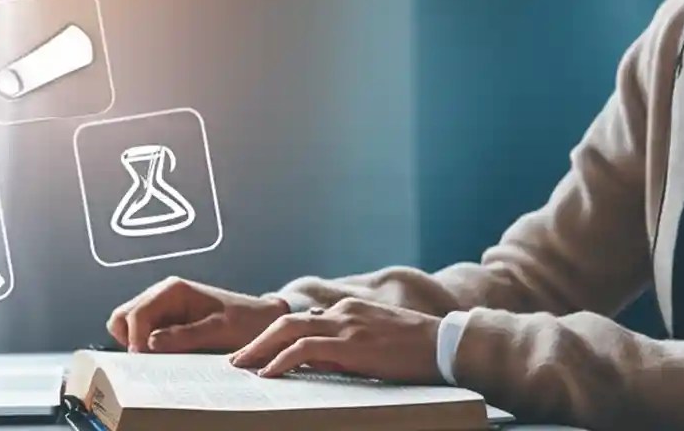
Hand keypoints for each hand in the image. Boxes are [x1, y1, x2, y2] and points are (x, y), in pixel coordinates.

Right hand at [107, 276, 291, 352]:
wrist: (262, 320)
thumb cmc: (245, 320)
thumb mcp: (218, 329)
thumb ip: (185, 335)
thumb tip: (151, 343)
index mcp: (173, 290)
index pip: (136, 313)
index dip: (135, 339)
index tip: (145, 358)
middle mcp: (162, 295)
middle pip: (122, 317)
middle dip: (129, 339)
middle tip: (149, 359)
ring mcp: (163, 309)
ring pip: (128, 326)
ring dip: (136, 344)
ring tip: (158, 358)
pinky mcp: (166, 323)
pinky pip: (143, 335)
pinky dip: (145, 347)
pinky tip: (165, 356)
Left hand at [228, 298, 443, 384]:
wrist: (446, 344)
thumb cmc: (418, 347)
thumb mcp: (377, 338)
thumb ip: (348, 341)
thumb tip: (318, 356)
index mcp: (349, 309)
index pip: (302, 320)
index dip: (276, 336)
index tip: (259, 350)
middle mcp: (342, 312)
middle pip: (286, 322)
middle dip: (258, 340)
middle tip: (237, 359)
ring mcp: (345, 325)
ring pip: (288, 332)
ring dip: (260, 350)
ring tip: (242, 367)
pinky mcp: (350, 343)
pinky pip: (304, 350)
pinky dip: (281, 360)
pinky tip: (268, 373)